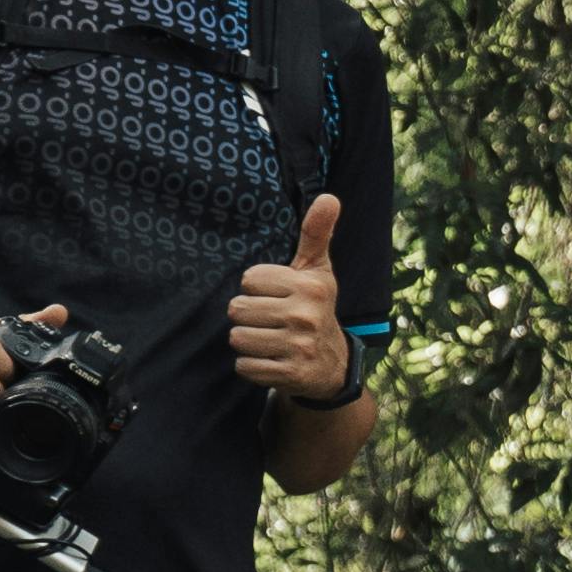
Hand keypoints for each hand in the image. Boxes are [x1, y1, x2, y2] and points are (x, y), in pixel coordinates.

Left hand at [227, 193, 353, 400]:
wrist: (334, 364)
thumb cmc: (315, 307)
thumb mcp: (317, 270)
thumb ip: (316, 233)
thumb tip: (329, 196)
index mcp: (311, 286)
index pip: (249, 280)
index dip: (257, 289)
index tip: (278, 296)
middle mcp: (306, 316)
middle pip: (238, 309)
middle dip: (249, 316)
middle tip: (271, 321)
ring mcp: (299, 348)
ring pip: (238, 338)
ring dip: (248, 341)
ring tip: (270, 340)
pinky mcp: (291, 374)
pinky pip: (245, 366)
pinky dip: (252, 365)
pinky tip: (272, 360)